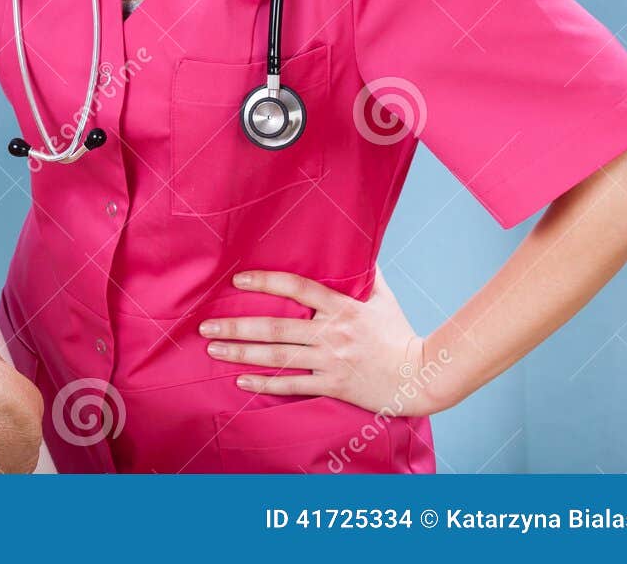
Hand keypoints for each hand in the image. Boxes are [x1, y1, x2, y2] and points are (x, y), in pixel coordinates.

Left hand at [196, 266, 448, 416]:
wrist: (420, 376)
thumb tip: (358, 242)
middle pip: (275, 328)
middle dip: (237, 325)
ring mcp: (330, 361)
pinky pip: (292, 385)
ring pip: (277, 356)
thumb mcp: (384, 298)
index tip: (238, 279)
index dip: (266, 282)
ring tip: (213, 348)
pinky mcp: (332, 385)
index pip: (297, 288)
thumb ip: (367, 272)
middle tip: (206, 325)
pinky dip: (265, 383)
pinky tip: (241, 381)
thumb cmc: (400, 334)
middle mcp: (331, 334)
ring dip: (241, 353)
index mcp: (341, 307)